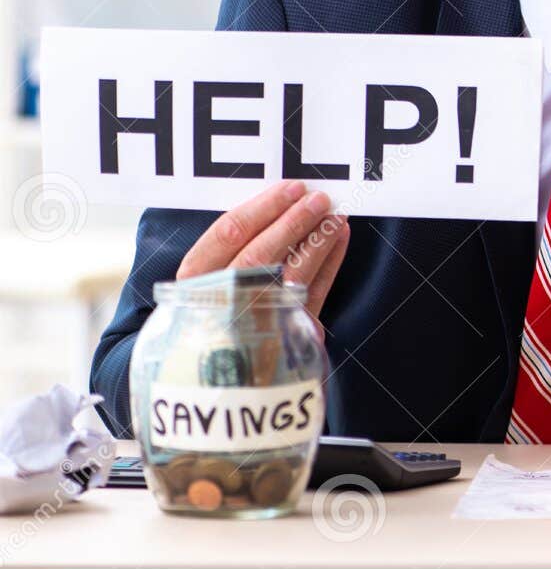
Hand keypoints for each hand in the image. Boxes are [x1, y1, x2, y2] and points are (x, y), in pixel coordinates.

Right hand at [176, 179, 349, 337]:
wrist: (222, 379)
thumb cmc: (214, 315)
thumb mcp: (204, 283)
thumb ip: (229, 251)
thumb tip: (276, 206)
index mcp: (193, 284)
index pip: (227, 235)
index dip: (262, 208)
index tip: (290, 188)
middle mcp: (221, 303)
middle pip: (260, 253)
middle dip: (294, 221)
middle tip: (319, 198)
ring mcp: (256, 322)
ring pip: (291, 272)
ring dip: (318, 238)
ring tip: (336, 214)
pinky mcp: (288, 335)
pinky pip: (314, 292)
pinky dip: (330, 262)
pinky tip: (339, 239)